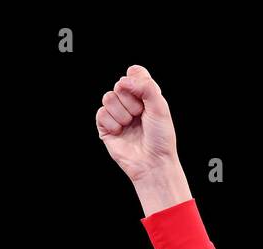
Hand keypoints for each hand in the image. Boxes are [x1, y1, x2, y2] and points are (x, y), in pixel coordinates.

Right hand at [96, 65, 190, 214]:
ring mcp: (117, 114)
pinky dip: (113, 124)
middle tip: (141, 117)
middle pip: (119, 85)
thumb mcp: (160, 108)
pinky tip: (121, 133)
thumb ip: (146, 87)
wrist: (153, 162)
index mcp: (145, 96)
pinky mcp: (106, 126)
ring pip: (108, 97)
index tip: (145, 97)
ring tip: (131, 126)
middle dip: (131, 102)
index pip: (134, 73)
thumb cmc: (160, 138)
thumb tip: (124, 81)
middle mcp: (130, 103)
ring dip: (122, 114)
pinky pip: (101, 113)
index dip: (137, 82)